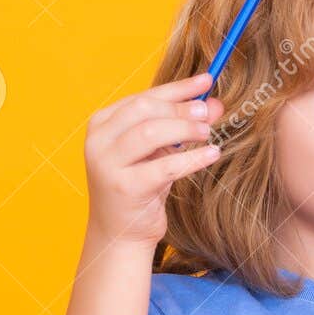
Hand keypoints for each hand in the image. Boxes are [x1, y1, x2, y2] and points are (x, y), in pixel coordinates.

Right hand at [83, 70, 225, 248]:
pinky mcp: (125, 188)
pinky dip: (192, 158)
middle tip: (208, 112)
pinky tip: (212, 154)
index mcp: (102, 124)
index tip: (206, 81)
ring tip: (208, 132)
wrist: (119, 232)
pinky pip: (165, 167)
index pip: (143, 97)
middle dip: (181, 108)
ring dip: (184, 129)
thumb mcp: (158, 151)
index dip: (177, 88)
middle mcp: (99, 141)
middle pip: (145, 110)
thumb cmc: (140, 186)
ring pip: (150, 133)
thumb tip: (214, 103)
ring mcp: (108, 165)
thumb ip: (180, 125)